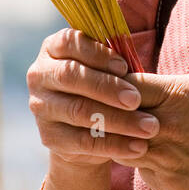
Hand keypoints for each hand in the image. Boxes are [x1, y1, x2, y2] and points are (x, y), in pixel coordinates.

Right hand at [25, 28, 159, 167]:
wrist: (86, 130)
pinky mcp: (49, 136)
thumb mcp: (107, 69)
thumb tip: (133, 65)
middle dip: (107, 87)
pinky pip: (83, 141)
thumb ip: (115, 62)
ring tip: (148, 126)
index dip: (97, 53)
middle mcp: (40, 75)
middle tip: (137, 99)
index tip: (124, 66)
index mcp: (53, 49)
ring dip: (118, 120)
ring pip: (78, 110)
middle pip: (70, 76)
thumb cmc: (102, 87)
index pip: (69, 42)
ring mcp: (41, 106)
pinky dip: (114, 144)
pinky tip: (138, 146)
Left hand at [117, 69, 188, 189]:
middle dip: (110, 118)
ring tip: (142, 138)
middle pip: (114, 121)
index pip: (123, 87)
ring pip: (121, 149)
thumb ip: (162, 87)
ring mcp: (165, 159)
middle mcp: (166, 128)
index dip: (113, 89)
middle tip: (111, 116)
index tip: (112, 91)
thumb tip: (126, 84)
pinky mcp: (168, 184)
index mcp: (175, 96)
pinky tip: (169, 159)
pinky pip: (142, 172)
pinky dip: (147, 164)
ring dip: (125, 143)